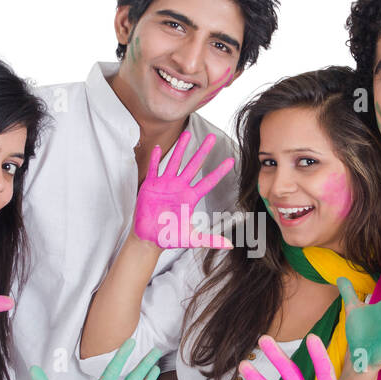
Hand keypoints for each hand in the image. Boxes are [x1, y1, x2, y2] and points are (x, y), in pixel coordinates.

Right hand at [134, 129, 233, 248]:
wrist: (149, 238)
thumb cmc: (170, 237)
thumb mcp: (192, 239)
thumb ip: (210, 240)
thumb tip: (230, 245)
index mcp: (190, 197)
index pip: (208, 182)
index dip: (219, 172)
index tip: (231, 161)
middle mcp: (179, 187)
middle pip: (194, 165)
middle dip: (203, 151)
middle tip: (212, 137)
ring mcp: (165, 184)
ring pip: (175, 162)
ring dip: (180, 148)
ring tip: (186, 134)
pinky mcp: (151, 185)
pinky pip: (154, 169)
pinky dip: (155, 159)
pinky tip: (157, 148)